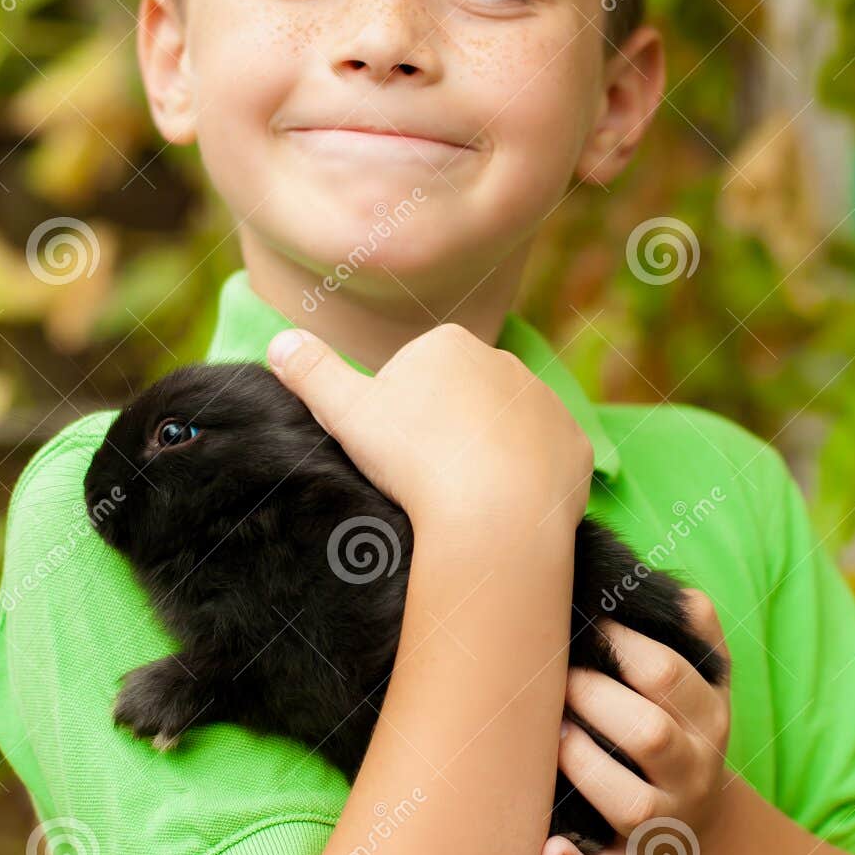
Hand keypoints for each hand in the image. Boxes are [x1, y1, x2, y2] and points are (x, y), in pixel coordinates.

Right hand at [267, 321, 593, 531]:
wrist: (493, 514)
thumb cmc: (414, 460)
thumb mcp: (344, 412)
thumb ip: (311, 372)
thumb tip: (280, 340)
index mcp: (448, 344)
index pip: (413, 378)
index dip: (397, 420)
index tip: (394, 453)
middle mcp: (505, 361)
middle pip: (461, 401)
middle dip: (444, 433)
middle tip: (424, 479)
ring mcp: (546, 403)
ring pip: (505, 431)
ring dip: (486, 457)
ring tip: (464, 498)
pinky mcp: (575, 445)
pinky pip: (546, 462)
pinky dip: (528, 483)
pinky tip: (505, 507)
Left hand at [541, 589, 732, 854]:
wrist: (700, 823)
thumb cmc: (684, 732)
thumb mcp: (708, 685)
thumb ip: (699, 636)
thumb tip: (679, 593)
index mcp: (708, 718)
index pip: (666, 675)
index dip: (620, 645)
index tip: (584, 625)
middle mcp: (691, 773)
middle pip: (650, 736)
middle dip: (595, 700)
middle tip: (556, 677)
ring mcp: (662, 824)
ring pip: (631, 804)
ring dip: (584, 767)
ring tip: (551, 739)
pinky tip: (547, 852)